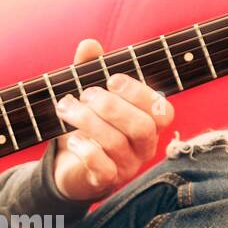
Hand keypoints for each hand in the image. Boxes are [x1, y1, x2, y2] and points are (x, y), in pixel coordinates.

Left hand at [51, 38, 173, 201]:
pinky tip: (71, 140)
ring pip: (117, 143)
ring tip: (65, 108)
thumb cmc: (86, 125)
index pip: (162, 111)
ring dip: (88, 121)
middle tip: (85, 94)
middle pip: (142, 127)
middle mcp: (144, 147)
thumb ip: (90, 69)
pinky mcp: (105, 182)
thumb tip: (89, 44)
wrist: (67, 165)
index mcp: (148, 124)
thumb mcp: (87, 95)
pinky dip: (86, 149)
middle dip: (111, 106)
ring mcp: (126, 167)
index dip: (139, 93)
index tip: (111, 79)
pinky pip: (103, 168)